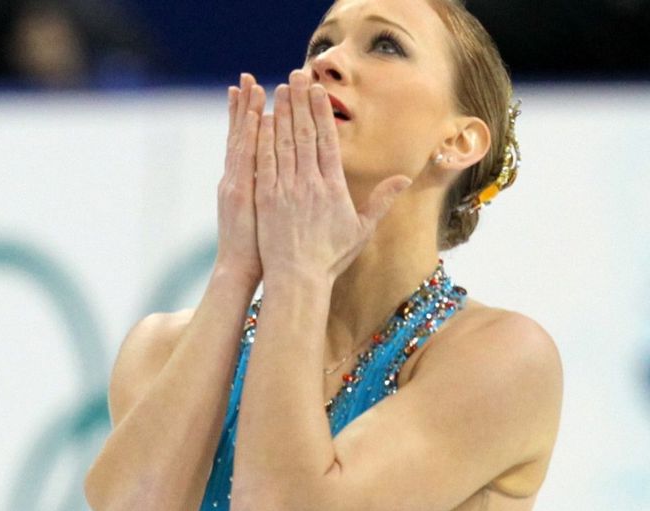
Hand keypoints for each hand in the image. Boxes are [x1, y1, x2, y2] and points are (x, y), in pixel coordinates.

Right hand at [216, 73, 266, 280]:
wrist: (240, 271)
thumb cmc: (258, 250)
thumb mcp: (263, 218)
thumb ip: (271, 196)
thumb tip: (284, 182)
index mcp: (244, 183)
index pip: (248, 142)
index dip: (249, 116)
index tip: (253, 92)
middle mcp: (237, 179)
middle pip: (243, 135)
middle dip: (245, 105)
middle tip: (247, 78)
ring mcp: (236, 184)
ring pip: (242, 140)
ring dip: (246, 112)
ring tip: (249, 85)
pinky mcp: (239, 192)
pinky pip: (246, 159)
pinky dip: (248, 136)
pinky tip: (254, 116)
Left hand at [254, 70, 412, 286]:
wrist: (298, 280)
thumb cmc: (330, 258)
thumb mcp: (362, 229)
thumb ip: (381, 201)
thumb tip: (404, 178)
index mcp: (333, 188)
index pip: (327, 141)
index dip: (322, 113)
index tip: (318, 91)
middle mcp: (309, 184)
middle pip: (304, 134)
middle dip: (301, 102)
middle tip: (297, 75)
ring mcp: (285, 190)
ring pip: (283, 143)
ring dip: (281, 114)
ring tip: (279, 89)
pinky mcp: (265, 199)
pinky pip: (264, 162)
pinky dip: (263, 139)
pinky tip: (261, 120)